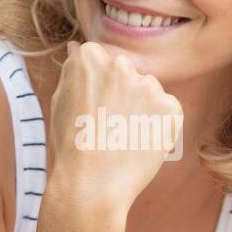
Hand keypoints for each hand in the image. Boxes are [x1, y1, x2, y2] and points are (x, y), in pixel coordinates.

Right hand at [48, 40, 183, 210]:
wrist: (90, 185)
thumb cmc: (70, 147)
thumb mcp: (60, 101)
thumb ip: (73, 70)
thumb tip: (76, 45)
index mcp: (90, 57)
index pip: (102, 61)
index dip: (97, 89)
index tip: (91, 110)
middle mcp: (121, 65)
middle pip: (128, 73)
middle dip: (121, 94)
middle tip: (107, 127)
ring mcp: (149, 85)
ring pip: (149, 91)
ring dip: (141, 109)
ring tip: (122, 139)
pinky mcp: (171, 108)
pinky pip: (167, 111)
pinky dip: (158, 126)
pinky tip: (139, 144)